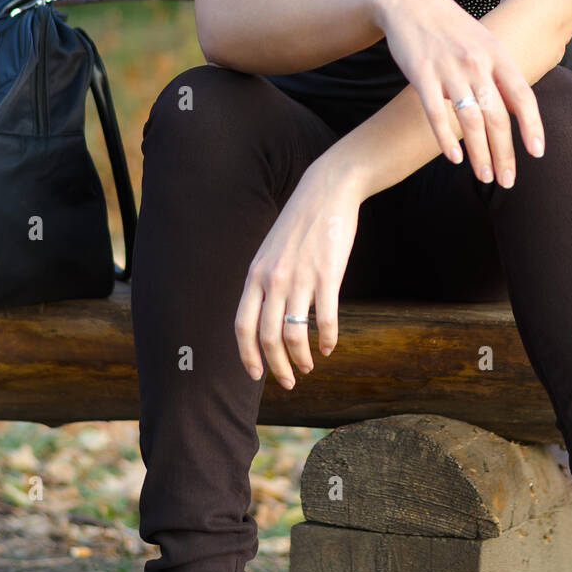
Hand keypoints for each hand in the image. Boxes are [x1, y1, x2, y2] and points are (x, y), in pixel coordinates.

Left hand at [234, 158, 361, 389]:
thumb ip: (265, 280)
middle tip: (290, 381)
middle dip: (277, 367)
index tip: (256, 375)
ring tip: (309, 366)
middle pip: (267, 338)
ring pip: (294, 334)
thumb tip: (265, 316)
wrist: (327, 190)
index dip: (247, 356)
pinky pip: (325, 320)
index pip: (242, 326)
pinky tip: (330, 347)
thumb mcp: (270, 250)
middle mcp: (274, 279)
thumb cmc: (300, 222)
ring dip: (301, 358)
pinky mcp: (328, 275)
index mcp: (255, 275)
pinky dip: (328, 340)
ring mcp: (301, 278)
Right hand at [372, 0, 545, 187]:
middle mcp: (476, 62)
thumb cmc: (450, 27)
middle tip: (508, 182)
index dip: (532, 127)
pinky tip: (454, 159)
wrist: (409, 1)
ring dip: (480, 154)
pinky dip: (446, 139)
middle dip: (505, 154)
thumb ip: (500, 71)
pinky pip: (435, 114)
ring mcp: (448, 68)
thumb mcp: (483, 41)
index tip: (537, 153)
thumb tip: (518, 106)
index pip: (522, 96)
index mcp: (496, 54)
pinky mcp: (421, 74)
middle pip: (497, 116)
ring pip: (470, 120)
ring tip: (485, 178)